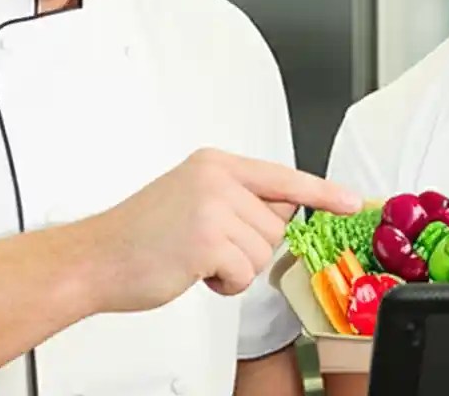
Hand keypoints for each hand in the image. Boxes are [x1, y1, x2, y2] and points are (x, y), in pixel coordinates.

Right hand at [88, 148, 360, 312]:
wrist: (96, 258)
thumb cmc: (140, 235)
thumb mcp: (192, 196)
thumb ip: (238, 198)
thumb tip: (281, 212)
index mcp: (215, 164)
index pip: (283, 176)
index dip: (322, 192)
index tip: (352, 202)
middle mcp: (216, 179)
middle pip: (276, 225)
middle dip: (248, 247)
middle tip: (204, 245)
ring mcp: (212, 207)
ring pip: (262, 252)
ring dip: (234, 268)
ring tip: (194, 257)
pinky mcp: (207, 240)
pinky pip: (244, 274)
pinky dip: (224, 284)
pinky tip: (194, 272)